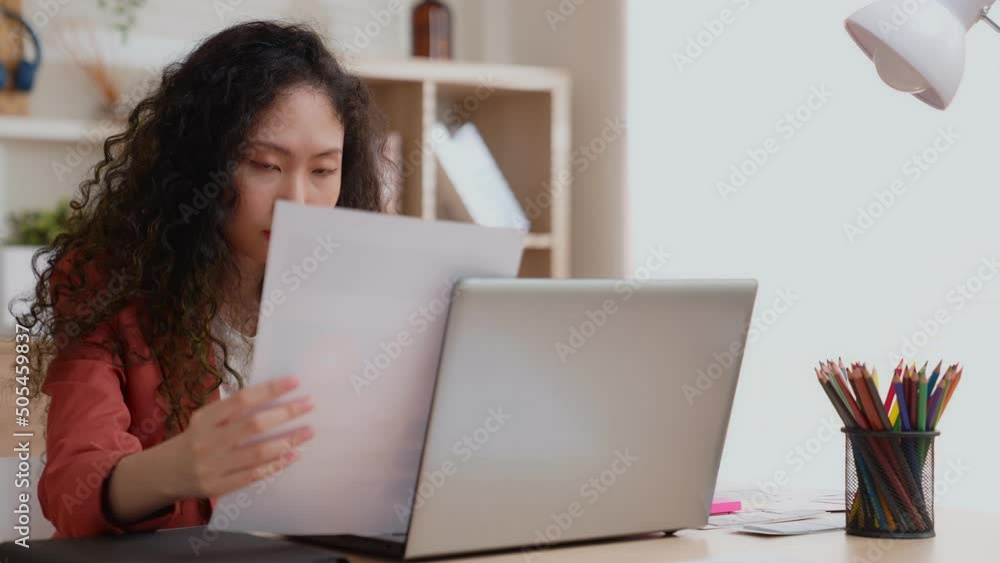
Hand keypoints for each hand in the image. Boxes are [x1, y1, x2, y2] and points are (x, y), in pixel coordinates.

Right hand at [164, 375, 315, 498]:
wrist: (165, 473)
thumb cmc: (196, 439)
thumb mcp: (205, 419)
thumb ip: (232, 409)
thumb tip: (272, 394)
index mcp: (205, 419)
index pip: (242, 399)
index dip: (270, 389)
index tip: (295, 381)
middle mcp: (208, 441)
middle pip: (253, 425)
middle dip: (285, 413)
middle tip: (309, 404)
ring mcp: (213, 466)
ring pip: (257, 452)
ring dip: (287, 441)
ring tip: (309, 431)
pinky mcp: (219, 486)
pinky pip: (254, 475)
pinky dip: (275, 465)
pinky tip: (293, 455)